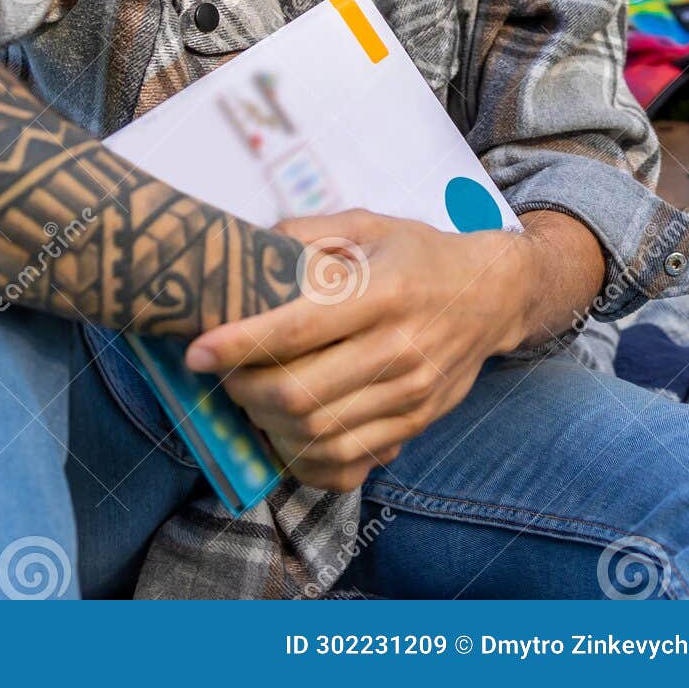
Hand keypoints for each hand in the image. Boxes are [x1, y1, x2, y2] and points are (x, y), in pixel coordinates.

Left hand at [184, 208, 533, 492]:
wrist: (492, 294)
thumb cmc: (418, 253)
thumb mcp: (366, 224)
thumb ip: (304, 233)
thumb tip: (243, 249)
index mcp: (382, 292)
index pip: (297, 330)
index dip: (239, 345)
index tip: (196, 350)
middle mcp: (400, 348)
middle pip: (301, 394)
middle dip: (243, 391)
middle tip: (218, 375)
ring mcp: (411, 395)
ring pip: (320, 436)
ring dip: (266, 425)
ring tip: (246, 399)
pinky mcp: (415, 425)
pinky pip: (348, 462)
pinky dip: (303, 459)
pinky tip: (282, 434)